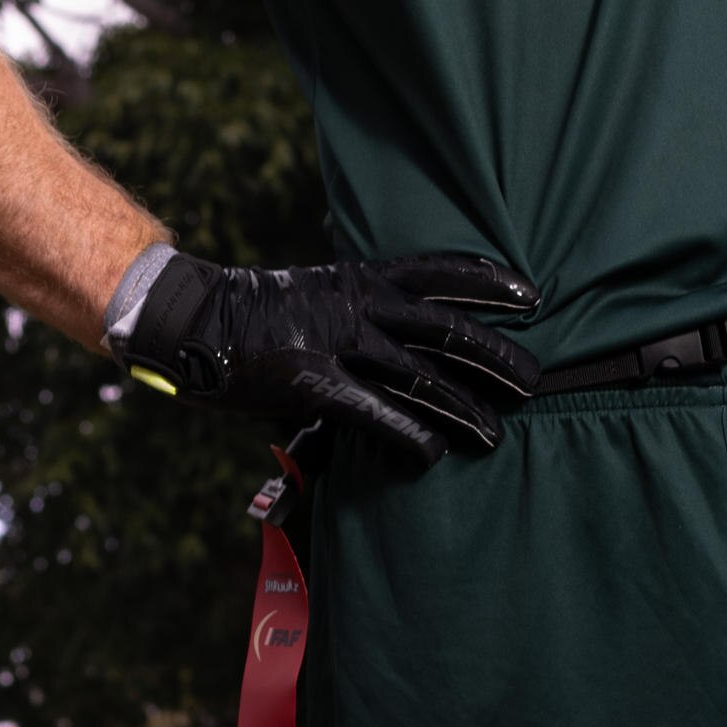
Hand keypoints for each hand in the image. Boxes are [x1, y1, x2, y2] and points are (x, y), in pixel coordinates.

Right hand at [111, 247, 541, 468]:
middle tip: (535, 380)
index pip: (437, 271)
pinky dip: (407, 434)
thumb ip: (359, 316)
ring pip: (418, 374)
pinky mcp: (311, 383)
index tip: (529, 295)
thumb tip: (400, 338)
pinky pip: (372, 411)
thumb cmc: (254, 313)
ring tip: (496, 434)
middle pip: (443, 328)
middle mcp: (356, 305)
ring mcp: (335, 343)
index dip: (486, 282)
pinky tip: (433, 454)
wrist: (191, 318)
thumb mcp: (315, 296)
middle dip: (494, 355)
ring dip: (463, 406)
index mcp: (359, 278)